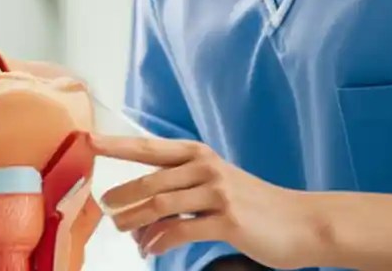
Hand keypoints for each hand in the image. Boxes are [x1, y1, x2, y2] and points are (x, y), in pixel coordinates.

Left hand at [91, 134, 312, 269]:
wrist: (303, 223)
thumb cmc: (253, 205)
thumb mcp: (214, 183)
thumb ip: (179, 189)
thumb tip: (138, 213)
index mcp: (198, 154)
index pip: (148, 147)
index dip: (116, 144)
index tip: (88, 140)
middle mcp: (205, 168)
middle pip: (148, 181)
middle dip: (121, 197)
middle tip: (106, 210)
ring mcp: (217, 193)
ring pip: (160, 207)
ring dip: (135, 223)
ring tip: (124, 233)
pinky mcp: (228, 220)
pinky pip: (180, 232)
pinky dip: (159, 242)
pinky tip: (151, 250)